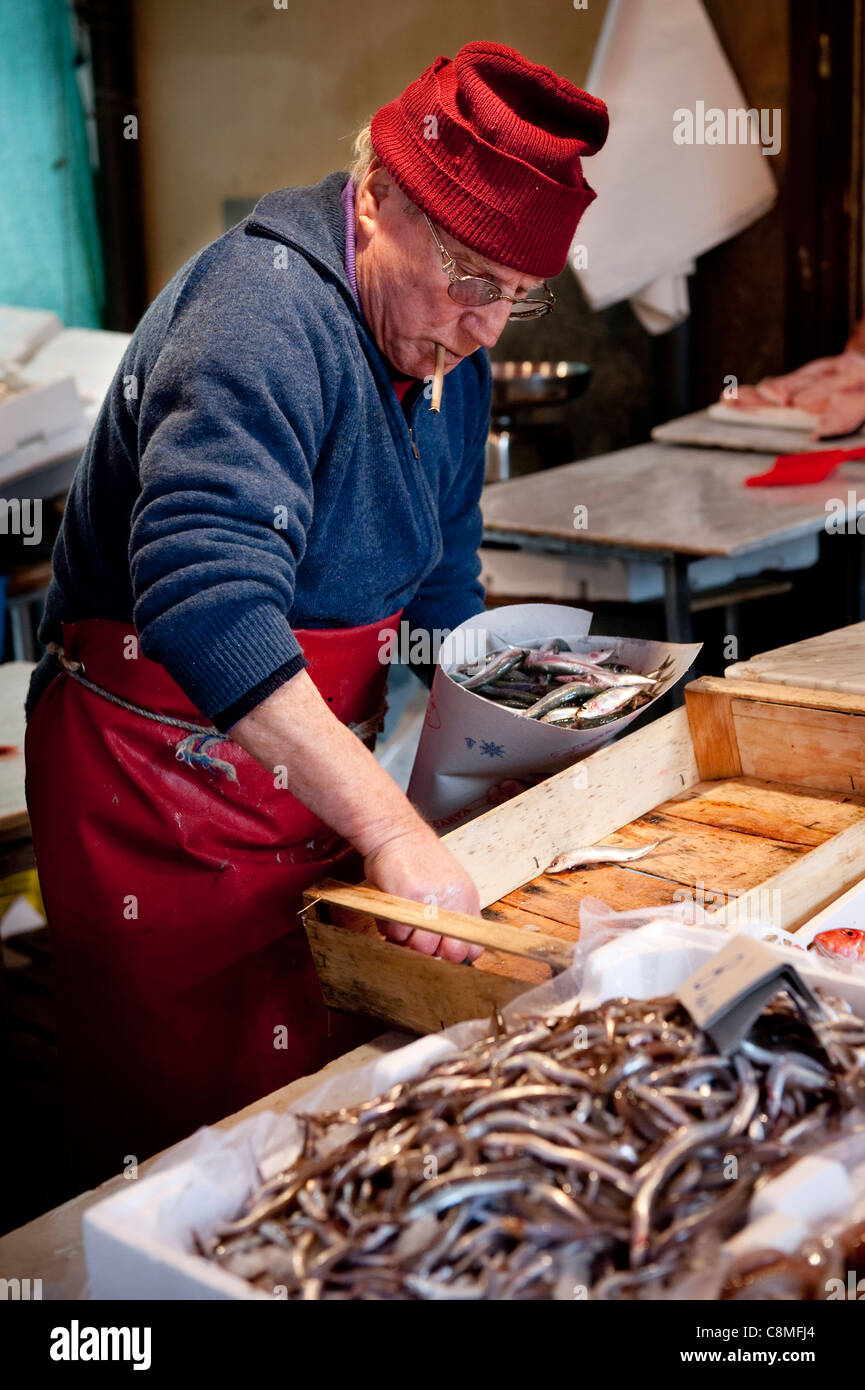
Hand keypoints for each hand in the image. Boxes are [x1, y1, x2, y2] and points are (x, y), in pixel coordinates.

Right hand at [363, 825, 483, 963]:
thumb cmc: (416, 858)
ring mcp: (432, 900)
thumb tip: (453, 947)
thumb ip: (455, 911)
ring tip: (401, 919)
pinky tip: (391, 909)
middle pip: (449, 953)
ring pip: (421, 946)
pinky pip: (397, 932)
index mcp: (467, 898)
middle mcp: (454, 901)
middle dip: (432, 951)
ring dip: (407, 939)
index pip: (474, 946)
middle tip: (417, 936)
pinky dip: (390, 927)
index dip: (455, 953)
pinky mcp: (409, 897)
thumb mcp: (449, 882)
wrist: (395, 832)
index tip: (441, 949)